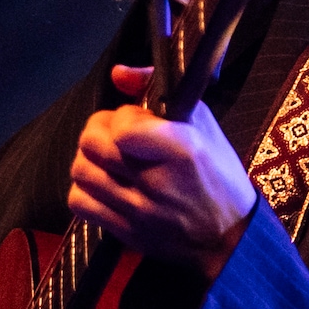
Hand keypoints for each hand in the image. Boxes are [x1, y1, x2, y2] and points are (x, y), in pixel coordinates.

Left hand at [68, 64, 257, 275]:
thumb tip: (118, 74)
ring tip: (108, 160)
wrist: (229, 235)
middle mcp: (157, 181)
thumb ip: (157, 90)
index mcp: (182, 149)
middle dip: (97, 131)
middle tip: (113, 135)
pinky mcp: (126, 232)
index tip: (134, 119)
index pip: (122, 126)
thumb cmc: (216, 174)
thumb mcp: (201, 124)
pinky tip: (103, 185)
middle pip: (91, 144)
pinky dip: (84, 190)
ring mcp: (139, 210)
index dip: (120, 116)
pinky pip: (79, 203)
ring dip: (89, 159)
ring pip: (81, 171)